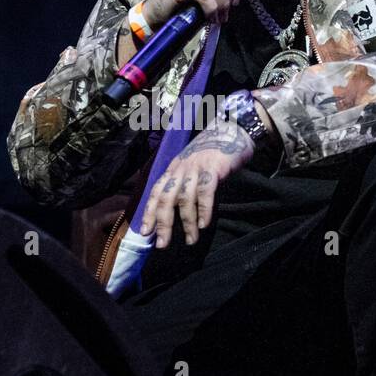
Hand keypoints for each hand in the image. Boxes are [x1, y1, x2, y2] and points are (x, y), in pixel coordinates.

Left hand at [139, 119, 254, 246]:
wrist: (231, 131)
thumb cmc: (211, 153)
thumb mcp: (191, 167)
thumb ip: (184, 186)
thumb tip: (176, 213)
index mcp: (172, 170)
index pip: (155, 193)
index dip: (148, 213)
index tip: (145, 233)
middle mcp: (180, 169)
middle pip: (165, 199)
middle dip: (163, 224)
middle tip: (163, 244)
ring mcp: (195, 168)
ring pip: (185, 200)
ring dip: (187, 223)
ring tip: (191, 240)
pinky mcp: (212, 169)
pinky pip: (205, 193)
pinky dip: (204, 210)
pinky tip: (204, 224)